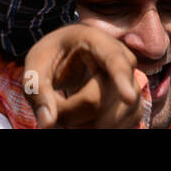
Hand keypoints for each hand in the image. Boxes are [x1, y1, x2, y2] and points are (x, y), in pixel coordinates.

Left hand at [22, 23, 146, 128]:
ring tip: (66, 111)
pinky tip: (82, 121)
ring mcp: (132, 85)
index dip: (121, 80)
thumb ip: (36, 88)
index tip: (128, 98)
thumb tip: (47, 123)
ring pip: (110, 122)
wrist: (70, 55)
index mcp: (97, 41)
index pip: (114, 61)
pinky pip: (120, 129)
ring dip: (81, 127)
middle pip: (97, 101)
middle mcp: (123, 61)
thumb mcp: (36, 64)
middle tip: (52, 109)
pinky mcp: (135, 106)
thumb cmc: (52, 55)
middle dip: (69, 114)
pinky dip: (96, 130)